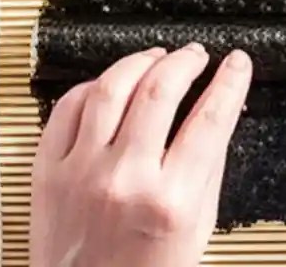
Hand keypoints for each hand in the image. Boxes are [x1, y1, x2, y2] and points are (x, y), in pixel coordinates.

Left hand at [30, 44, 252, 266]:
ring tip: (157, 57)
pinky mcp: (48, 170)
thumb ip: (206, 170)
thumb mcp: (195, 230)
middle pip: (160, 91)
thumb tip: (220, 113)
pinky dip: (93, 86)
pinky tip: (111, 83)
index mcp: (171, 202)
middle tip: (196, 55)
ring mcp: (81, 171)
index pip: (210, 120)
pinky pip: (68, 107)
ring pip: (112, 88)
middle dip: (185, 62)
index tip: (237, 63)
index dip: (230, 82)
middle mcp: (125, 181)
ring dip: (140, 61)